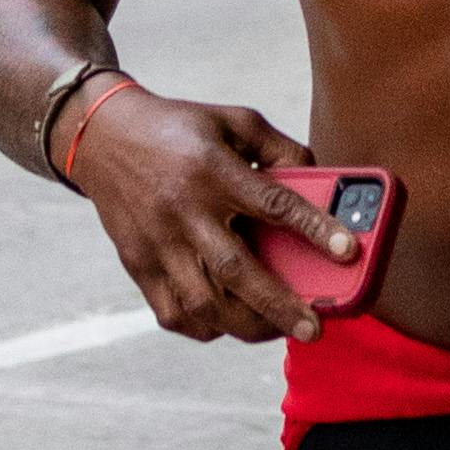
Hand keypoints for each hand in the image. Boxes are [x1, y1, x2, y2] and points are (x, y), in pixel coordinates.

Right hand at [65, 86, 359, 342]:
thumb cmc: (179, 129)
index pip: (272, 203)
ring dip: (246, 325)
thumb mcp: (233, 119)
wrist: (100, 136)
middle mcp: (183, 210)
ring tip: (277, 330)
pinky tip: (229, 322)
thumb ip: (279, 148)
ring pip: (203, 303)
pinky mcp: (138, 264)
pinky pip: (172, 313)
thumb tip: (321, 183)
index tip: (348, 251)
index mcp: (213, 169)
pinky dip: (205, 327)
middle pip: (236, 270)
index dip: (314, 228)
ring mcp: (157, 243)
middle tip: (315, 329)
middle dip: (280, 306)